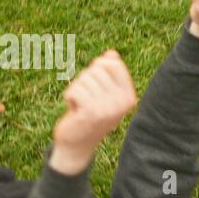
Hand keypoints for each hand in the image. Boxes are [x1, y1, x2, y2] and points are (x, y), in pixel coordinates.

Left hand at [50, 50, 136, 173]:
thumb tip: (111, 53)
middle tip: (86, 99)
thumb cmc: (89, 114)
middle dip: (85, 80)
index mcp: (129, 96)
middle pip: (97, 68)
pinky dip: (69, 97)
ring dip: (77, 90)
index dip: (98, 67)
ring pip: (85, 78)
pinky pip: (75, 90)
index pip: (113, 64)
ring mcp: (109, 108)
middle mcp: (123, 102)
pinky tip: (74, 110)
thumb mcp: (103, 93)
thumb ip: (108, 73)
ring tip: (80, 106)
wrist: (77, 144)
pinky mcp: (92, 112)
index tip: (94, 83)